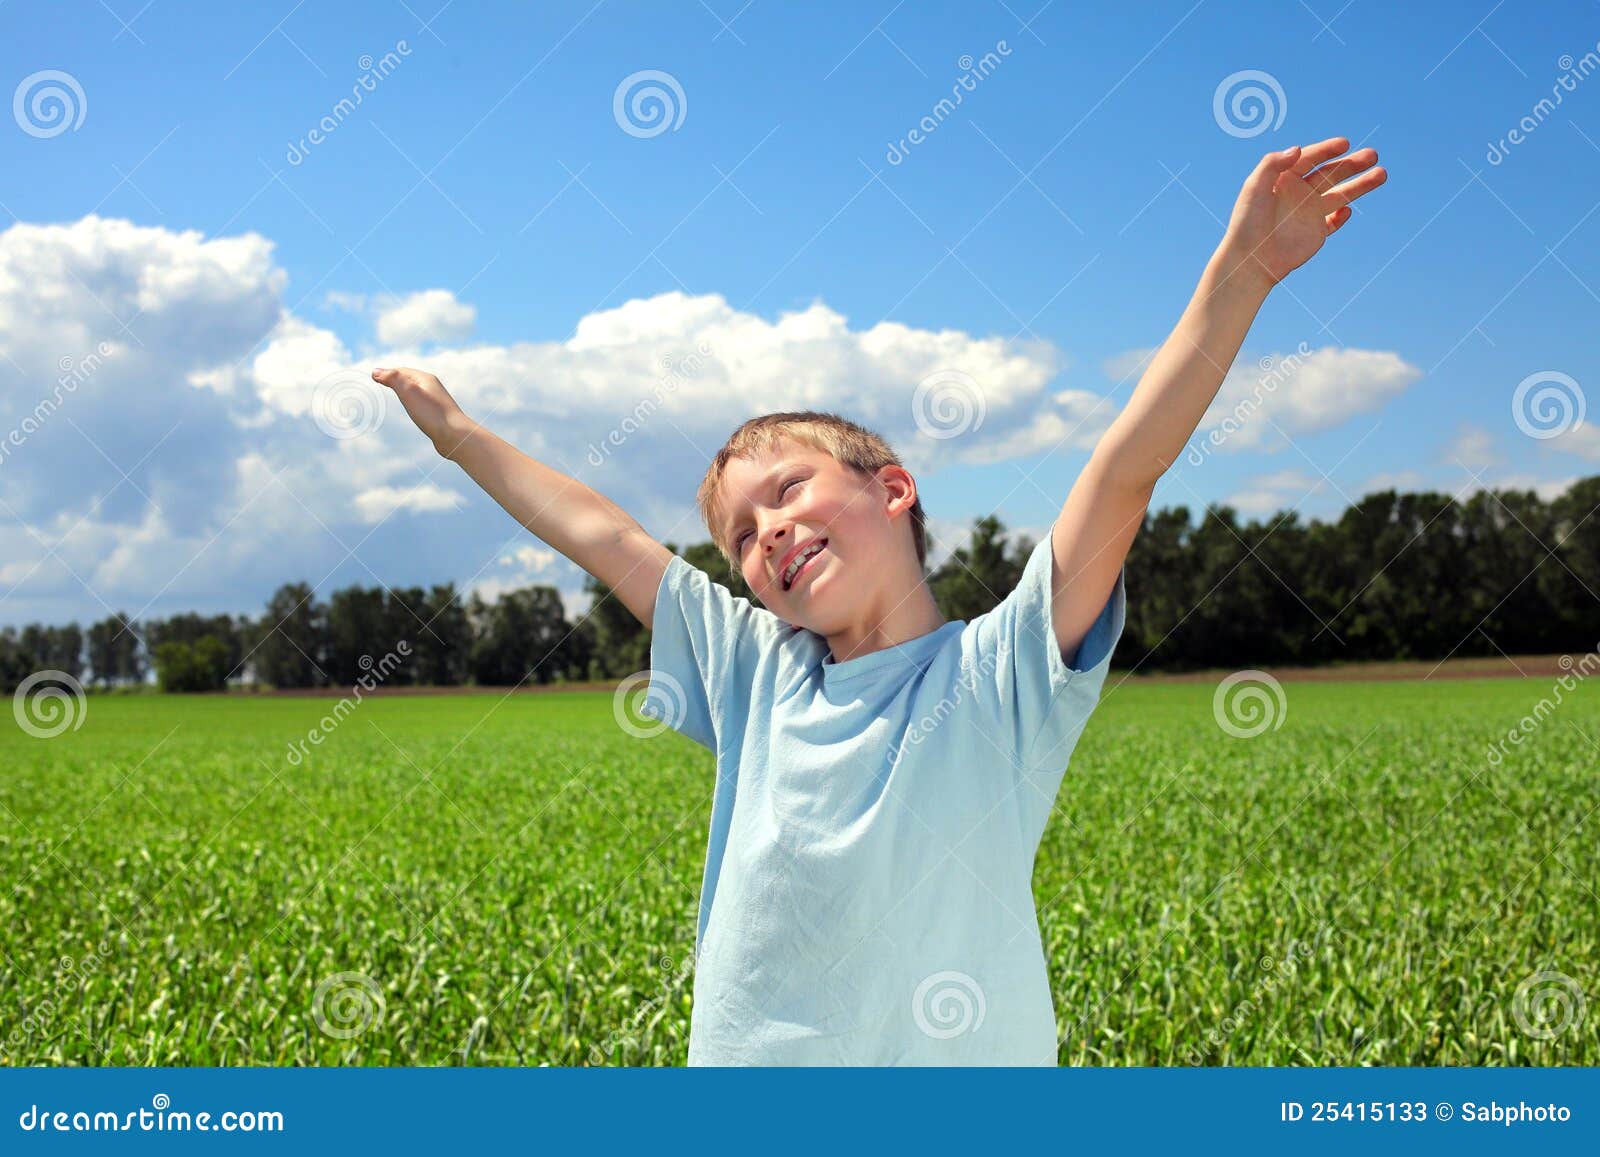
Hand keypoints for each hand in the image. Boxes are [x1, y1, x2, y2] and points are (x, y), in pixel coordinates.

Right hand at [371, 366, 468, 457]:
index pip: (401, 371)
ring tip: (398, 393)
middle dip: (396, 379)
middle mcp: (432, 388)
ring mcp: (436, 402)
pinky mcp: (437, 415)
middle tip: (382, 380)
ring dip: (405, 391)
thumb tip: (376, 371)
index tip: (373, 376)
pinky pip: (422, 405)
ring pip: (417, 392)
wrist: (455, 436)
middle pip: (410, 379)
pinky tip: (414, 411)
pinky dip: (413, 404)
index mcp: (425, 379)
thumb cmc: (431, 413)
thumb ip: (393, 379)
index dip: (387, 372)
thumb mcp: (408, 391)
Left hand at [1220, 137, 1386, 290]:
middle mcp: (1299, 193)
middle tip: (1373, 155)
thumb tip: (1298, 148)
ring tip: (1382, 174)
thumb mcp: (1254, 187)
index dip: (1327, 149)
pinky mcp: (1316, 233)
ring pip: (1341, 194)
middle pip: (1331, 173)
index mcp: (1284, 179)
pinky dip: (1343, 216)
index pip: (1310, 158)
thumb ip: (1273, 163)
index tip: (1345, 144)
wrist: (1250, 260)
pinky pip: (1335, 221)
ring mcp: (1309, 213)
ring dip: (1360, 184)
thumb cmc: (1247, 222)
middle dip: (1352, 164)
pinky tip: (1347, 211)